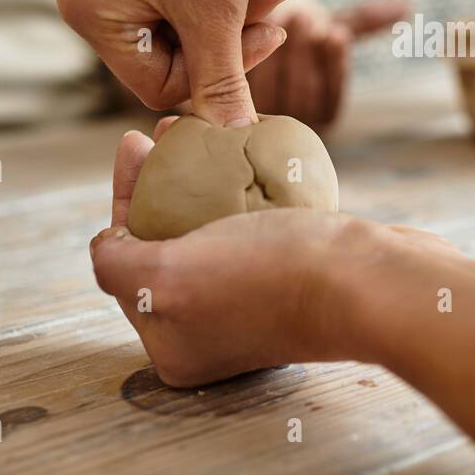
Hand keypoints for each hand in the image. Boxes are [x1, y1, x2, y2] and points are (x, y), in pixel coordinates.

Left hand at [91, 120, 474, 448]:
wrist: (371, 281)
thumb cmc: (270, 279)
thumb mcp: (166, 279)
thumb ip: (116, 266)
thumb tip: (103, 246)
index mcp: (172, 346)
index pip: (124, 259)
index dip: (125, 196)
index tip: (134, 142)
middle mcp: (209, 332)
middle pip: (164, 240)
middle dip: (159, 180)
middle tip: (167, 128)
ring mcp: (254, 306)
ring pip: (207, 227)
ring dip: (198, 176)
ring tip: (202, 129)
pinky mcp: (294, 278)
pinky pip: (253, 226)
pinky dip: (243, 189)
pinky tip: (245, 152)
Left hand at [247, 0, 407, 128]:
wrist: (246, 23)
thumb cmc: (293, 28)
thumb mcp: (329, 24)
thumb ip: (365, 21)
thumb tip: (406, 5)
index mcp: (318, 114)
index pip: (330, 99)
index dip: (334, 66)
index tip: (336, 32)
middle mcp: (287, 128)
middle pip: (298, 94)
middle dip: (304, 54)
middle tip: (306, 17)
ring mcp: (251, 122)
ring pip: (266, 89)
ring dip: (275, 50)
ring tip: (281, 13)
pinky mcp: (221, 109)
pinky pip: (236, 83)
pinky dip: (244, 52)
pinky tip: (249, 24)